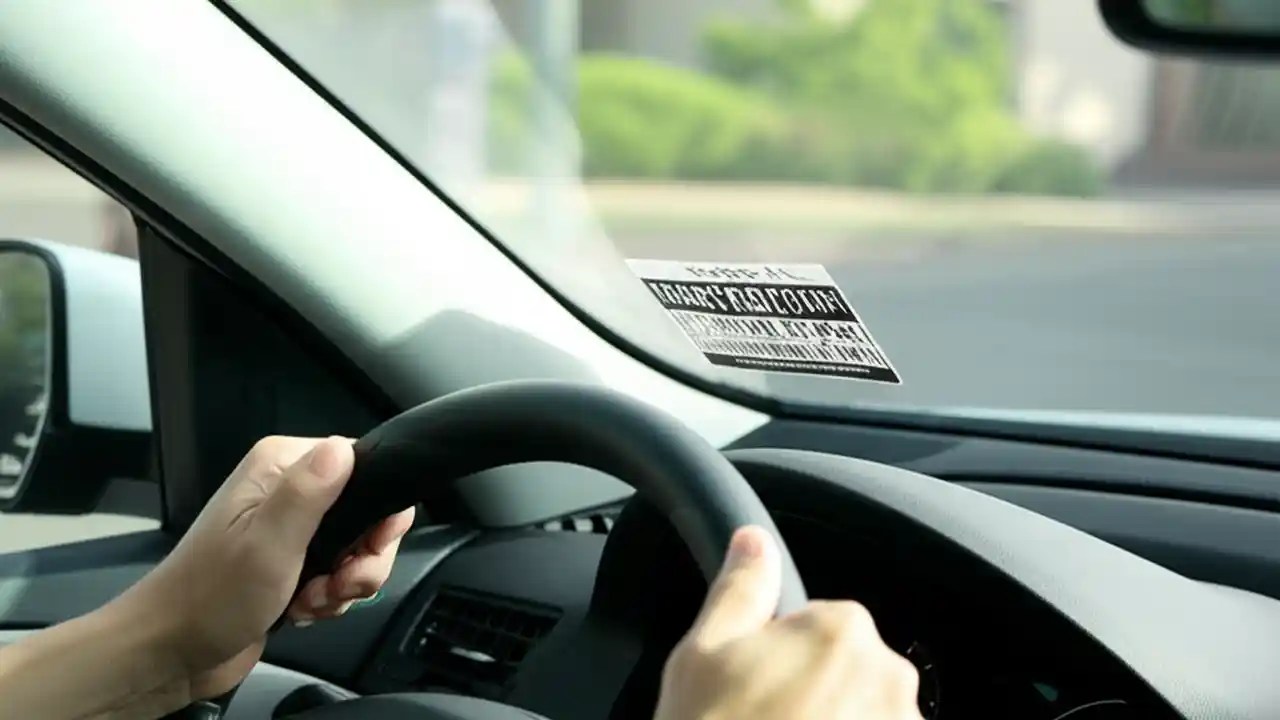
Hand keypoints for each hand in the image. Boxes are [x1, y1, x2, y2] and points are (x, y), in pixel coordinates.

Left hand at [117, 436, 414, 700]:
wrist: (173, 653)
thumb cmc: (213, 598)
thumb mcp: (268, 542)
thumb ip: (309, 492)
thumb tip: (345, 447)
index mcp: (280, 465)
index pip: (361, 463)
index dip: (378, 509)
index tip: (367, 547)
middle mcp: (288, 488)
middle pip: (367, 510)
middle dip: (363, 558)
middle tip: (337, 584)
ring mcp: (290, 527)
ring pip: (357, 547)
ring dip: (345, 584)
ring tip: (312, 601)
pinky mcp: (292, 561)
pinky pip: (339, 572)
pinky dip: (331, 596)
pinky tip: (304, 609)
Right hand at [653, 526, 922, 719]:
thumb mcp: (702, 654)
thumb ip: (740, 588)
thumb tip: (755, 540)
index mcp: (841, 630)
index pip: (817, 623)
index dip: (778, 655)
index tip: (754, 687)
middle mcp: (889, 679)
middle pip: (848, 671)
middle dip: (813, 694)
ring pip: (865, 716)